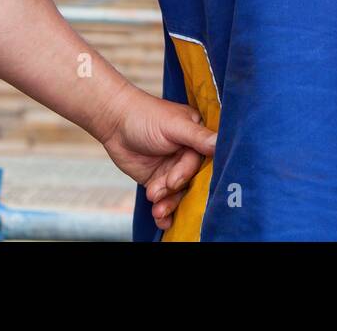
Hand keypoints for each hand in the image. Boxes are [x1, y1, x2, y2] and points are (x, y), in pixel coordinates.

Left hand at [99, 89, 216, 229]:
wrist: (115, 123)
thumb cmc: (146, 116)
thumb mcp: (174, 125)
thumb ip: (197, 137)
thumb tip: (221, 143)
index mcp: (198, 138)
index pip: (204, 160)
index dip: (190, 172)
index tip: (176, 180)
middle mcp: (189, 155)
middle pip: (192, 180)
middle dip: (176, 189)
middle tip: (162, 189)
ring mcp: (174, 170)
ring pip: (179, 193)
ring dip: (169, 203)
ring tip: (157, 209)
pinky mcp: (159, 181)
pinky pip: (166, 199)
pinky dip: (164, 212)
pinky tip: (161, 220)